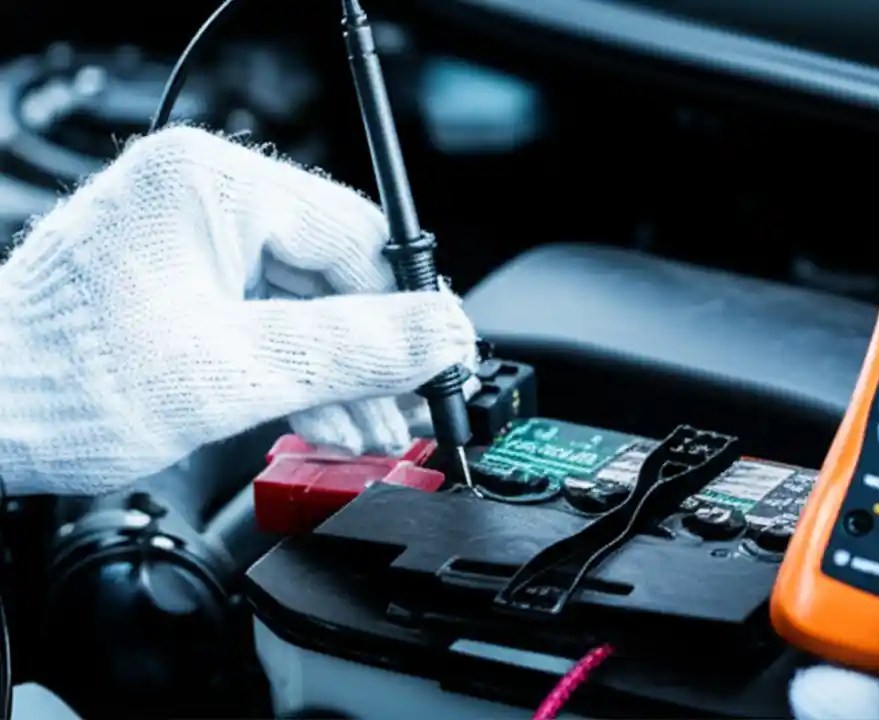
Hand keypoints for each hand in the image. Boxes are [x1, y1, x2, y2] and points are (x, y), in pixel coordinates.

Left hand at [0, 126, 477, 495]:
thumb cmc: (54, 380)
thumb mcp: (235, 370)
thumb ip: (355, 350)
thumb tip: (442, 336)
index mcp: (213, 184)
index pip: (358, 238)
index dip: (408, 308)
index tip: (440, 358)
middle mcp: (198, 194)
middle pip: (332, 272)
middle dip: (371, 352)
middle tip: (408, 408)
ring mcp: (182, 235)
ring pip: (299, 301)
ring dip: (338, 370)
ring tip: (371, 430)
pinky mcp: (172, 277)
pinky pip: (258, 314)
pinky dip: (292, 366)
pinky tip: (325, 415)